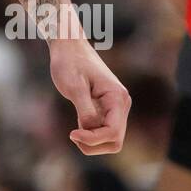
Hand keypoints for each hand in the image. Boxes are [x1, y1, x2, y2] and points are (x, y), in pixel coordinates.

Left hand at [49, 36, 130, 155]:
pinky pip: (103, 131)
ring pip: (110, 139)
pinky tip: (78, 124)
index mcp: (117, 98)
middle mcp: (121, 104)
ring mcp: (116, 108)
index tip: (71, 134)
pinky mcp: (107, 109)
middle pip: (114, 140)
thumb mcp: (73, 86)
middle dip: (93, 144)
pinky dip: (91, 134)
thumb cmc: (69, 62)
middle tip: (72, 134)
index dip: (92, 139)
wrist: (68, 46)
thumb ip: (85, 110)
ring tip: (74, 130)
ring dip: (92, 141)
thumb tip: (91, 129)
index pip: (112, 132)